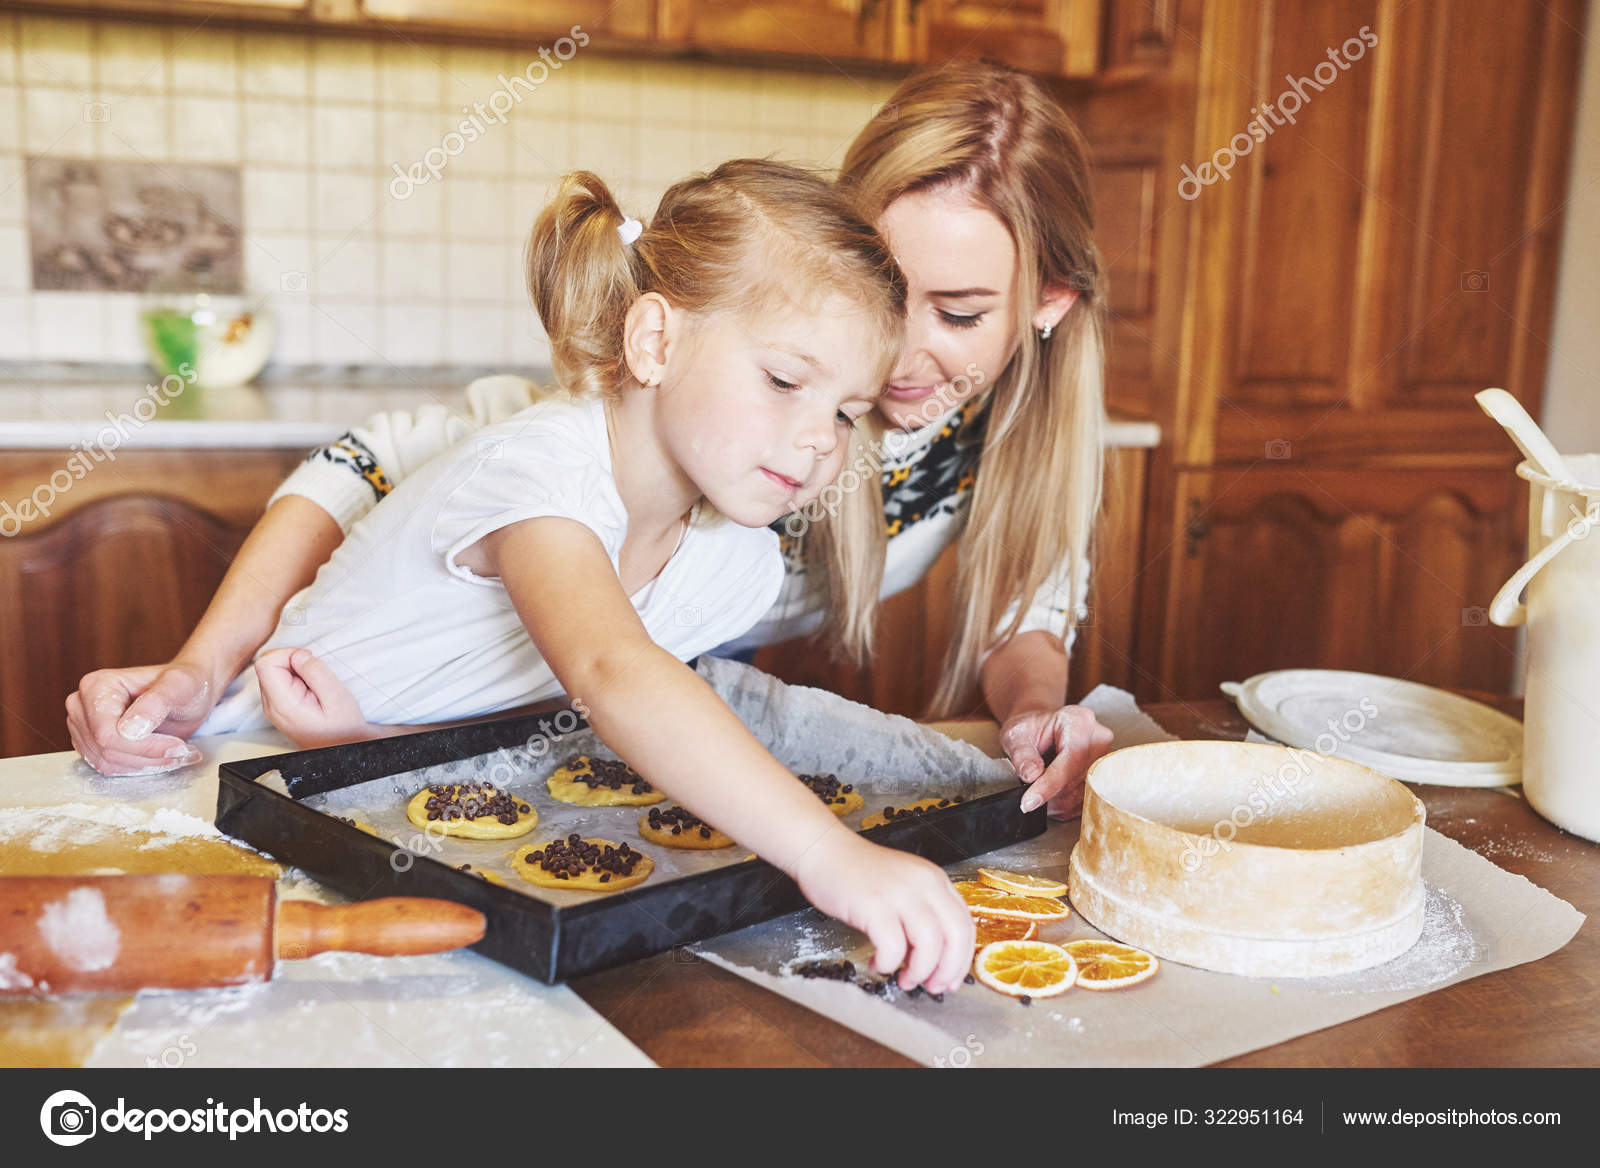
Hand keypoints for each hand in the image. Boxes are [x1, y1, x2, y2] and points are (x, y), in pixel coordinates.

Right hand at [66, 662, 215, 775]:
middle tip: (184, 752)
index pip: (106, 733)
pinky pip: (109, 767)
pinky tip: (163, 757)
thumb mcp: (180, 686)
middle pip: (105, 750)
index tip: (178, 748)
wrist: (189, 690)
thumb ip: (155, 703)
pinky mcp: (91, 743)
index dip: (143, 747)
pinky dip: (139, 767)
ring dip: (146, 764)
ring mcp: (83, 726)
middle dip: (148, 757)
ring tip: (178, 754)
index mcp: (96, 686)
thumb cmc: (185, 683)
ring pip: (106, 763)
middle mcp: (82, 705)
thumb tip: (127, 730)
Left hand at [255, 648, 371, 748]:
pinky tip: (309, 688)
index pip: (265, 663)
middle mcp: (271, 706)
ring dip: (293, 669)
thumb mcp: (337, 697)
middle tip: (314, 674)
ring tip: (313, 684)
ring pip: (271, 671)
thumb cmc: (342, 727)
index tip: (308, 661)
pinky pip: (277, 680)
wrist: (341, 747)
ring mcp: (271, 707)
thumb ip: (316, 673)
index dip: (287, 653)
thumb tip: (298, 655)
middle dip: (291, 660)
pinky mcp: (276, 705)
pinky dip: (293, 677)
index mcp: (283, 704)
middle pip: (266, 665)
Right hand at [793, 829, 974, 994]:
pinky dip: (888, 964)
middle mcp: (923, 883)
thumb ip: (921, 915)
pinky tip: (877, 963)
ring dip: (919, 971)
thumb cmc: (858, 873)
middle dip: (948, 970)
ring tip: (904, 979)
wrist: (823, 851)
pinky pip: (893, 947)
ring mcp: (899, 893)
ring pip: (930, 944)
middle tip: (934, 986)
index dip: (961, 959)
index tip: (950, 978)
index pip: (964, 924)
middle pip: (955, 935)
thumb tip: (932, 959)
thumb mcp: (903, 887)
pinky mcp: (874, 905)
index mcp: (934, 880)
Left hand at [1000, 704, 1114, 818]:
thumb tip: (1032, 776)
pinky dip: (1065, 804)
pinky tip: (1052, 794)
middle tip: (1028, 792)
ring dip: (1057, 800)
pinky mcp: (1105, 777)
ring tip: (1040, 789)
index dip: (1049, 784)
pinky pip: (1085, 800)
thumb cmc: (1030, 730)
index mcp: (1078, 721)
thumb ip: (1022, 755)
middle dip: (1050, 792)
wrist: (1040, 731)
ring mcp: (1105, 759)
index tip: (1030, 801)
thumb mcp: (1016, 736)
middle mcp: (1099, 738)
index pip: (1071, 758)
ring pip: (1082, 794)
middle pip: (1077, 778)